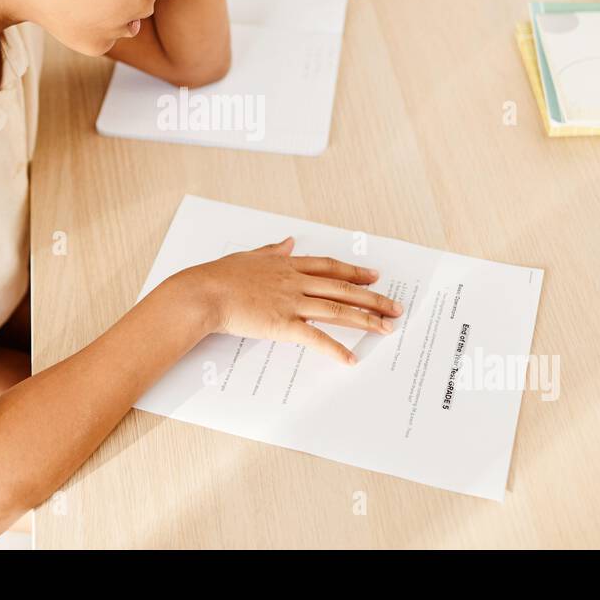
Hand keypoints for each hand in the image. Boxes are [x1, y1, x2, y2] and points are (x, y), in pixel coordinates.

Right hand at [168, 237, 402, 364]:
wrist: (204, 292)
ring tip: (387, 328)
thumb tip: (289, 242)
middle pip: (343, 289)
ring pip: (338, 310)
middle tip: (395, 307)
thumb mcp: (250, 256)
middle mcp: (296, 282)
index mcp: (288, 266)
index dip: (354, 272)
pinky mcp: (283, 325)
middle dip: (373, 298)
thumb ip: (273, 250)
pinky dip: (335, 349)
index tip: (374, 276)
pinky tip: (351, 358)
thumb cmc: (220, 276)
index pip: (330, 268)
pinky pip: (316, 338)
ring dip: (366, 319)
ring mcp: (292, 303)